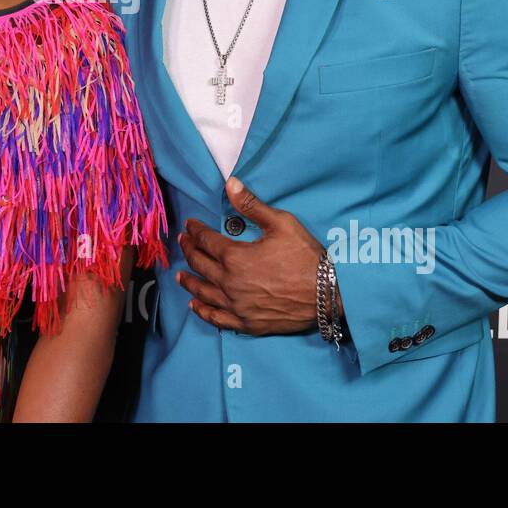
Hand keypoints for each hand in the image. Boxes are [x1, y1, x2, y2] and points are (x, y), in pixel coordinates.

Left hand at [176, 176, 343, 334]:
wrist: (328, 294)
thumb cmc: (306, 257)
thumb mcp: (281, 223)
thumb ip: (251, 205)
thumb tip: (230, 183)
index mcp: (235, 257)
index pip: (206, 241)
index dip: (195, 231)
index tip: (189, 225)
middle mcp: (230, 283)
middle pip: (200, 265)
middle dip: (189, 250)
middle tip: (182, 243)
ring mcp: (237, 305)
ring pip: (203, 292)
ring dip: (189, 282)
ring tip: (179, 276)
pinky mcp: (247, 323)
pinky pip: (217, 317)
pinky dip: (203, 311)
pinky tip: (196, 306)